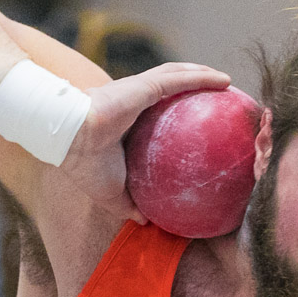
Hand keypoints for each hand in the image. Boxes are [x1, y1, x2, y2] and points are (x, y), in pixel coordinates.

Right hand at [58, 62, 230, 221]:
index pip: (157, 112)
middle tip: (220, 97)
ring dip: (203, 75)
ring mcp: (139, 90)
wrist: (71, 142)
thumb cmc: (87, 166)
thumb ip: (130, 205)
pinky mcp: (144, 85)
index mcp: (127, 122)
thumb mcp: (113, 194)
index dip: (177, 112)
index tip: (199, 122)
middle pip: (172, 87)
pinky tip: (224, 81)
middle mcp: (134, 101)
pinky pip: (180, 79)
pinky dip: (203, 77)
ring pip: (178, 75)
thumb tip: (145, 221)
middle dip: (196, 85)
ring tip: (226, 81)